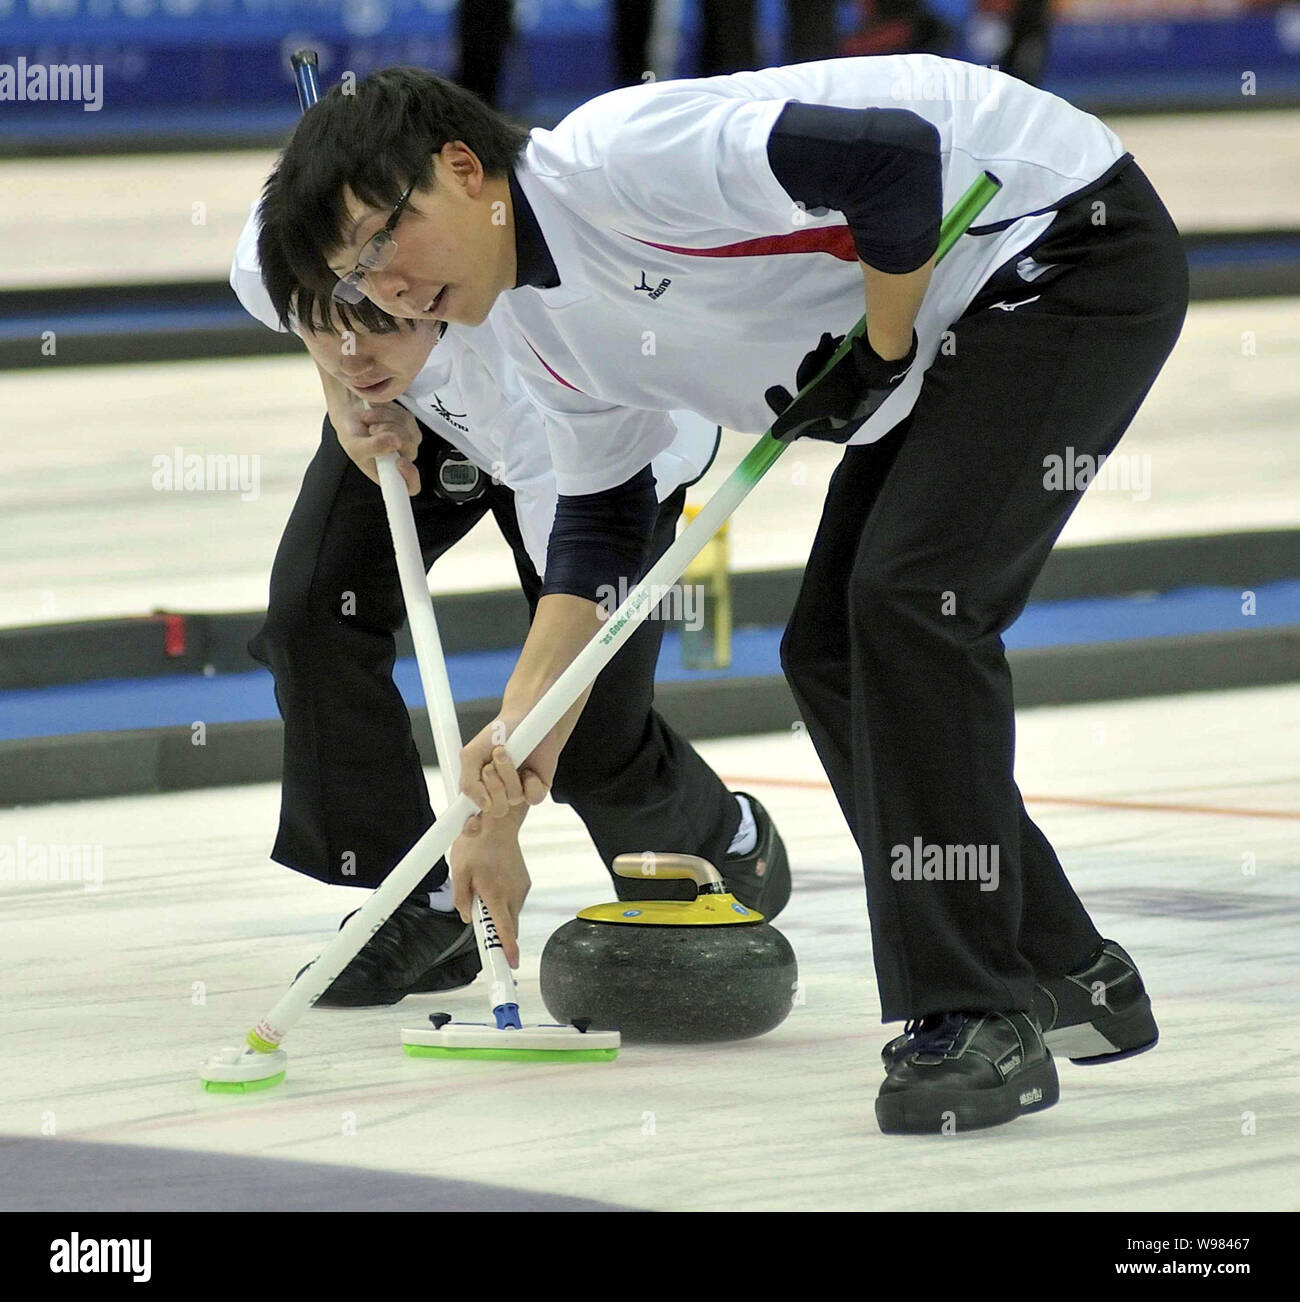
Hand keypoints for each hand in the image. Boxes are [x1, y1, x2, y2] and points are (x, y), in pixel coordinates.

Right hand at [334, 402, 421, 493]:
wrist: (352, 414)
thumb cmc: (352, 435)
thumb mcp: (354, 447)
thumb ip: (373, 448)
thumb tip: (394, 442)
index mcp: (389, 474)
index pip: (410, 486)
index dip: (410, 476)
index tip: (400, 462)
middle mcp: (401, 460)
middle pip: (410, 449)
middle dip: (388, 434)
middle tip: (371, 431)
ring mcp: (408, 442)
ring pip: (407, 431)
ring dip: (385, 421)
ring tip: (371, 423)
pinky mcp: (409, 425)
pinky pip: (405, 418)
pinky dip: (389, 413)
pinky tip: (378, 416)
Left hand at [449, 820, 530, 967]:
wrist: (498, 824)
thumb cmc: (476, 845)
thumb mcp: (459, 871)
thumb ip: (461, 899)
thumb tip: (467, 918)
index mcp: (495, 894)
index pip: (505, 929)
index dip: (507, 949)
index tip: (509, 964)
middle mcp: (513, 893)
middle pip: (509, 926)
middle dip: (498, 934)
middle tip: (483, 930)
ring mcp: (521, 888)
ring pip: (511, 914)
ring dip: (499, 915)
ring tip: (483, 893)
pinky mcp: (524, 882)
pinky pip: (514, 902)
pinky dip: (504, 903)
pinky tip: (493, 886)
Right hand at [458, 716, 555, 830]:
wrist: (524, 718)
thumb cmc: (496, 735)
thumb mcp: (471, 755)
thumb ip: (468, 782)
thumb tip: (482, 806)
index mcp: (478, 791)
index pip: (471, 821)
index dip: (470, 827)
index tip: (471, 825)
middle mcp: (498, 796)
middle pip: (495, 810)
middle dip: (494, 784)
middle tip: (493, 763)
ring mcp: (518, 793)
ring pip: (513, 798)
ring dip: (509, 772)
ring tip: (508, 754)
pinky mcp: (537, 789)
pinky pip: (533, 797)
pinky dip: (529, 780)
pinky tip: (528, 768)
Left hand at [764, 329, 917, 442]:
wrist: (882, 359)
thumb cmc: (845, 386)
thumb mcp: (812, 405)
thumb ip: (792, 420)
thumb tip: (775, 436)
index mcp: (834, 427)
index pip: (802, 422)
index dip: (785, 407)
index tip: (771, 392)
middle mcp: (842, 414)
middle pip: (810, 396)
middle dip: (809, 371)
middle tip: (812, 355)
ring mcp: (849, 395)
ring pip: (821, 378)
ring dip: (820, 358)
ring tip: (826, 342)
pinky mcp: (855, 378)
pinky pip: (834, 368)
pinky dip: (831, 354)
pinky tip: (834, 342)